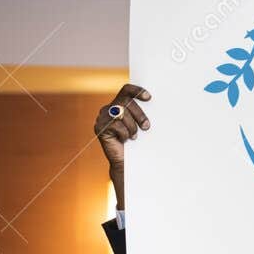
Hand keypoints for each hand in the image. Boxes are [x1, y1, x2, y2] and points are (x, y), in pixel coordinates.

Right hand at [95, 83, 151, 210]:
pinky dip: (125, 133)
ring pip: (121, 113)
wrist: (127, 163)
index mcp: (118, 105)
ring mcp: (102, 118)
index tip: (149, 97)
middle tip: (146, 126)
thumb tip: (153, 103)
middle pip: (125, 101)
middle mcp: (108, 109)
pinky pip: (116, 125)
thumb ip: (141, 114)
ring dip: (132, 126)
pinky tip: (125, 140)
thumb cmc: (137, 144)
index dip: (136, 91)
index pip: (126, 91)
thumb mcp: (141, 126)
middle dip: (139, 114)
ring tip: (134, 136)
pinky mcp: (100, 128)